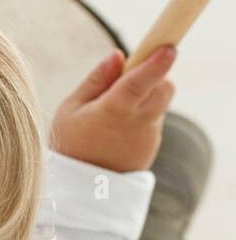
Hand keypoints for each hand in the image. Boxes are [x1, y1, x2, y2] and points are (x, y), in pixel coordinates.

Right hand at [50, 45, 176, 172]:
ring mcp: (148, 138)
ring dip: (145, 100)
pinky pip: (153, 123)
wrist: (79, 192)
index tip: (169, 48)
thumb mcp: (70, 109)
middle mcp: (136, 124)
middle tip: (130, 82)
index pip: (140, 82)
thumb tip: (118, 55)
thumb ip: (96, 80)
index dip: (156, 63)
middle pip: (164, 87)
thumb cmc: (70, 144)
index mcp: (113, 111)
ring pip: (159, 104)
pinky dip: (142, 119)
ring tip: (114, 116)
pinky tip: (118, 134)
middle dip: (155, 77)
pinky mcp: (152, 148)